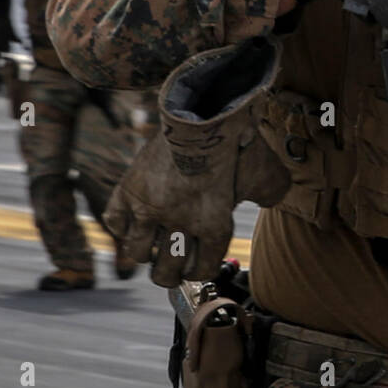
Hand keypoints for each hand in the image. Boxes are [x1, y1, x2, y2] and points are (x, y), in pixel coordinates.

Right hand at [104, 39, 278, 286]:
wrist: (203, 114)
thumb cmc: (237, 143)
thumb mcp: (267, 173)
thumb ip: (271, 192)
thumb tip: (272, 197)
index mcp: (214, 226)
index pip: (200, 271)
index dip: (199, 269)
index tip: (196, 264)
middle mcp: (180, 224)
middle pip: (165, 273)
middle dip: (168, 273)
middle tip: (169, 264)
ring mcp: (150, 209)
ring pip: (136, 253)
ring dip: (144, 252)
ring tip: (150, 244)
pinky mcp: (129, 190)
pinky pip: (115, 222)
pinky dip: (122, 224)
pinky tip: (133, 220)